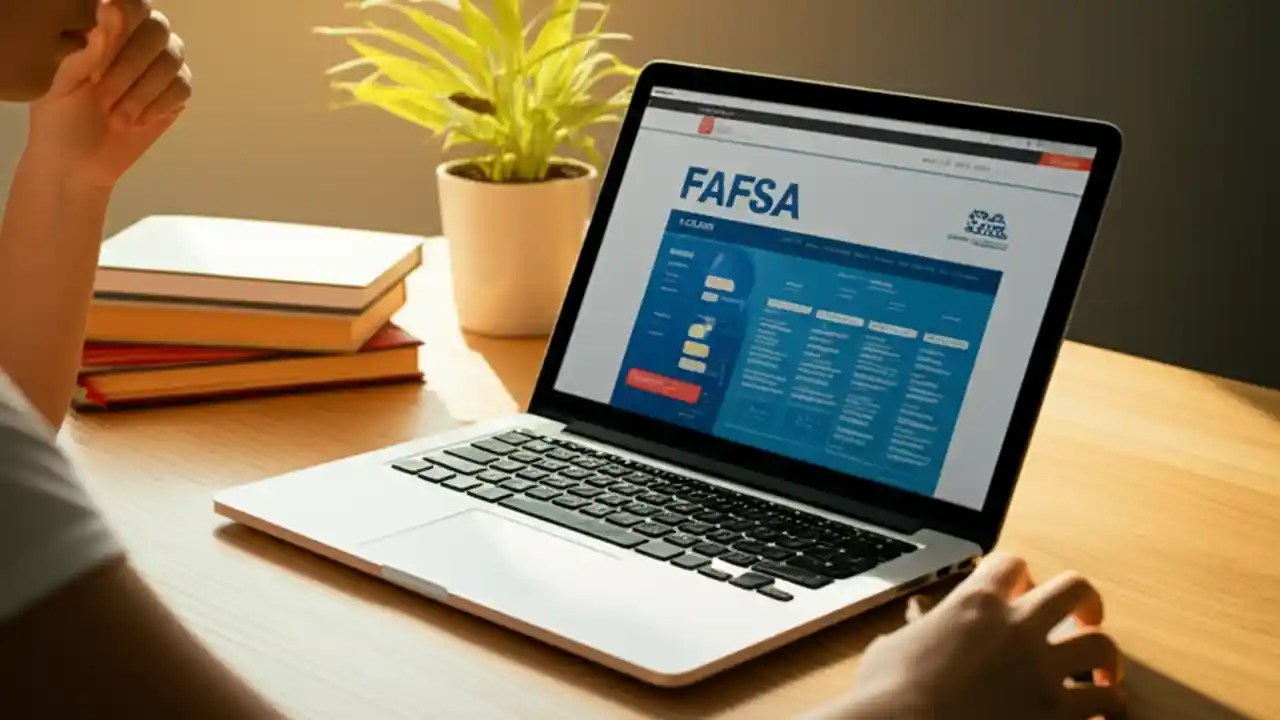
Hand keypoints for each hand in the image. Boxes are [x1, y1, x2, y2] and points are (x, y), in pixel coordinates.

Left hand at [27, 0, 191, 188]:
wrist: (78, 164)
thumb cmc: (60, 119)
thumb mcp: (62, 84)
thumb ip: (87, 48)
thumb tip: (110, 10)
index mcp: (103, 29)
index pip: (131, 4)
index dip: (125, 19)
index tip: (103, 46)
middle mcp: (135, 40)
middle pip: (157, 28)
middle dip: (130, 66)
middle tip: (102, 96)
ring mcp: (159, 66)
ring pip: (173, 58)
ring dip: (143, 91)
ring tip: (117, 116)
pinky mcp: (175, 94)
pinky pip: (183, 86)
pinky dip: (159, 106)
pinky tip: (138, 121)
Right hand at [817, 554, 1123, 719]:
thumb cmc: (887, 693)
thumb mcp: (893, 648)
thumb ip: (917, 631)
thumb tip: (912, 626)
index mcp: (975, 603)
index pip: (1013, 563)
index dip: (1020, 574)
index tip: (1019, 590)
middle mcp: (1017, 628)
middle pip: (1075, 589)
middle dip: (1086, 602)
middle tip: (1083, 619)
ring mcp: (1041, 672)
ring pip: (1103, 647)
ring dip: (1105, 660)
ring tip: (1100, 675)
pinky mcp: (1055, 715)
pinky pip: (1103, 705)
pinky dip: (1105, 709)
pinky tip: (1098, 715)